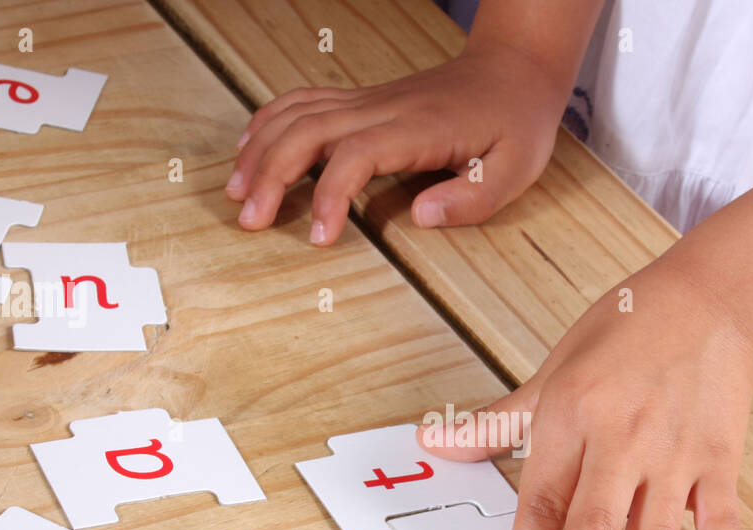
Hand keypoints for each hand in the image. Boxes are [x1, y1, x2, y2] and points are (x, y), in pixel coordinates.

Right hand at [225, 43, 568, 243]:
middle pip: (308, 130)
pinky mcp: (364, 100)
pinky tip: (250, 147)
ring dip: (261, 150)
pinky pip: (304, 101)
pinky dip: (269, 121)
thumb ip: (472, 198)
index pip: (355, 155)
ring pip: (297, 114)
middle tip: (250, 221)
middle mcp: (384, 109)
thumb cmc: (515, 122)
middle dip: (271, 174)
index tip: (319, 237)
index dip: (330, 196)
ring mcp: (369, 100)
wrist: (513, 69)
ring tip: (236, 192)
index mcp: (418, 129)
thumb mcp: (514, 168)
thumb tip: (422, 217)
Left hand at [419, 258, 752, 529]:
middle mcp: (620, 441)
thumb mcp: (552, 370)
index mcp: (571, 418)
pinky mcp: (719, 461)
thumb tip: (430, 441)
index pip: (542, 501)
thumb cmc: (624, 333)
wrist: (711, 301)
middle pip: (593, 527)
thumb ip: (494, 423)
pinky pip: (722, 520)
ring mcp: (673, 454)